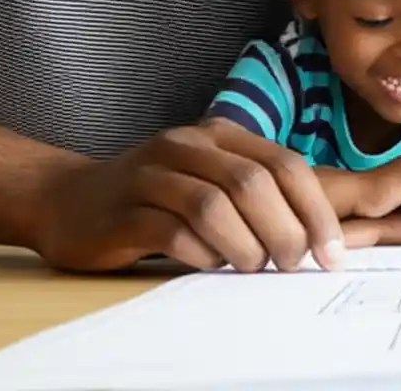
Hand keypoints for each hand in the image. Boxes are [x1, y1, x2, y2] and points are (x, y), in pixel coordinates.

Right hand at [32, 119, 345, 272]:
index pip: (285, 165)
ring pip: (215, 206)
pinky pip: (173, 233)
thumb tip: (320, 238)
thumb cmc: (158, 197)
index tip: (332, 253)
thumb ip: (261, 196)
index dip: (315, 211)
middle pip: (254, 184)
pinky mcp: (122, 212)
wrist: (68, 200)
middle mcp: (188, 146)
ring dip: (246, 246)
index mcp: (221, 135)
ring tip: (252, 266)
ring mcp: (151, 175)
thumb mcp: (214, 180)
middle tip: (291, 264)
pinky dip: (203, 255)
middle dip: (285, 231)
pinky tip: (210, 264)